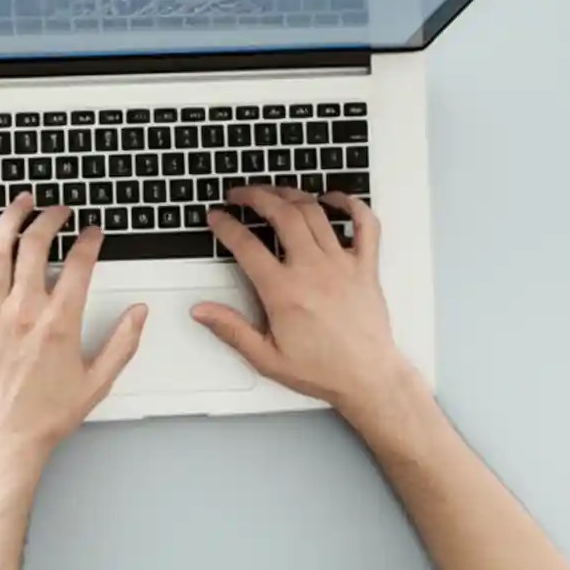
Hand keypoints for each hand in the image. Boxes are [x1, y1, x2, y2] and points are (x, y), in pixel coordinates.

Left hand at [0, 194, 147, 468]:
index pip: (78, 264)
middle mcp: (24, 312)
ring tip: (21, 204)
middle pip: (34, 245)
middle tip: (59, 210)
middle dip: (50, 218)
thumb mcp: (98, 382)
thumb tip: (139, 314)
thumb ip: (123, 343)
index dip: (89, 240)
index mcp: (59, 323)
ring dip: (10, 221)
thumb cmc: (46, 416)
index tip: (93, 232)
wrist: (3, 439)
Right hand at [192, 186, 416, 420]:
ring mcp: (342, 264)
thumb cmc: (322, 370)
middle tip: (240, 194)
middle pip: (282, 215)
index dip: (226, 225)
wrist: (368, 378)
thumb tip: (201, 311)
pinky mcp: (366, 267)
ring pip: (314, 213)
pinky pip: (364, 224)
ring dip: (291, 195)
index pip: (246, 245)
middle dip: (256, 196)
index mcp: (284, 292)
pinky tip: (333, 199)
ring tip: (275, 192)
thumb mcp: (265, 357)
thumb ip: (231, 329)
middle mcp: (313, 270)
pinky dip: (350, 204)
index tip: (216, 217)